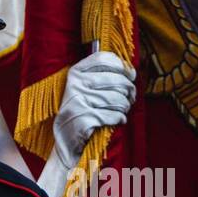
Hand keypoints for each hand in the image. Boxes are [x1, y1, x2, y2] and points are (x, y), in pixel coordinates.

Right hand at [51, 50, 136, 167]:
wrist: (66, 137)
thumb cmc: (83, 108)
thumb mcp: (86, 87)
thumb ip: (104, 75)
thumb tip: (131, 72)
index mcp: (76, 72)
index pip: (104, 59)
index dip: (122, 66)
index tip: (130, 75)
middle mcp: (76, 83)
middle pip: (116, 79)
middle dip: (129, 90)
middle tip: (130, 98)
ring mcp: (79, 101)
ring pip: (117, 98)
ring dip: (125, 106)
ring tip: (124, 109)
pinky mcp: (84, 118)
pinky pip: (114, 115)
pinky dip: (120, 118)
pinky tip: (119, 119)